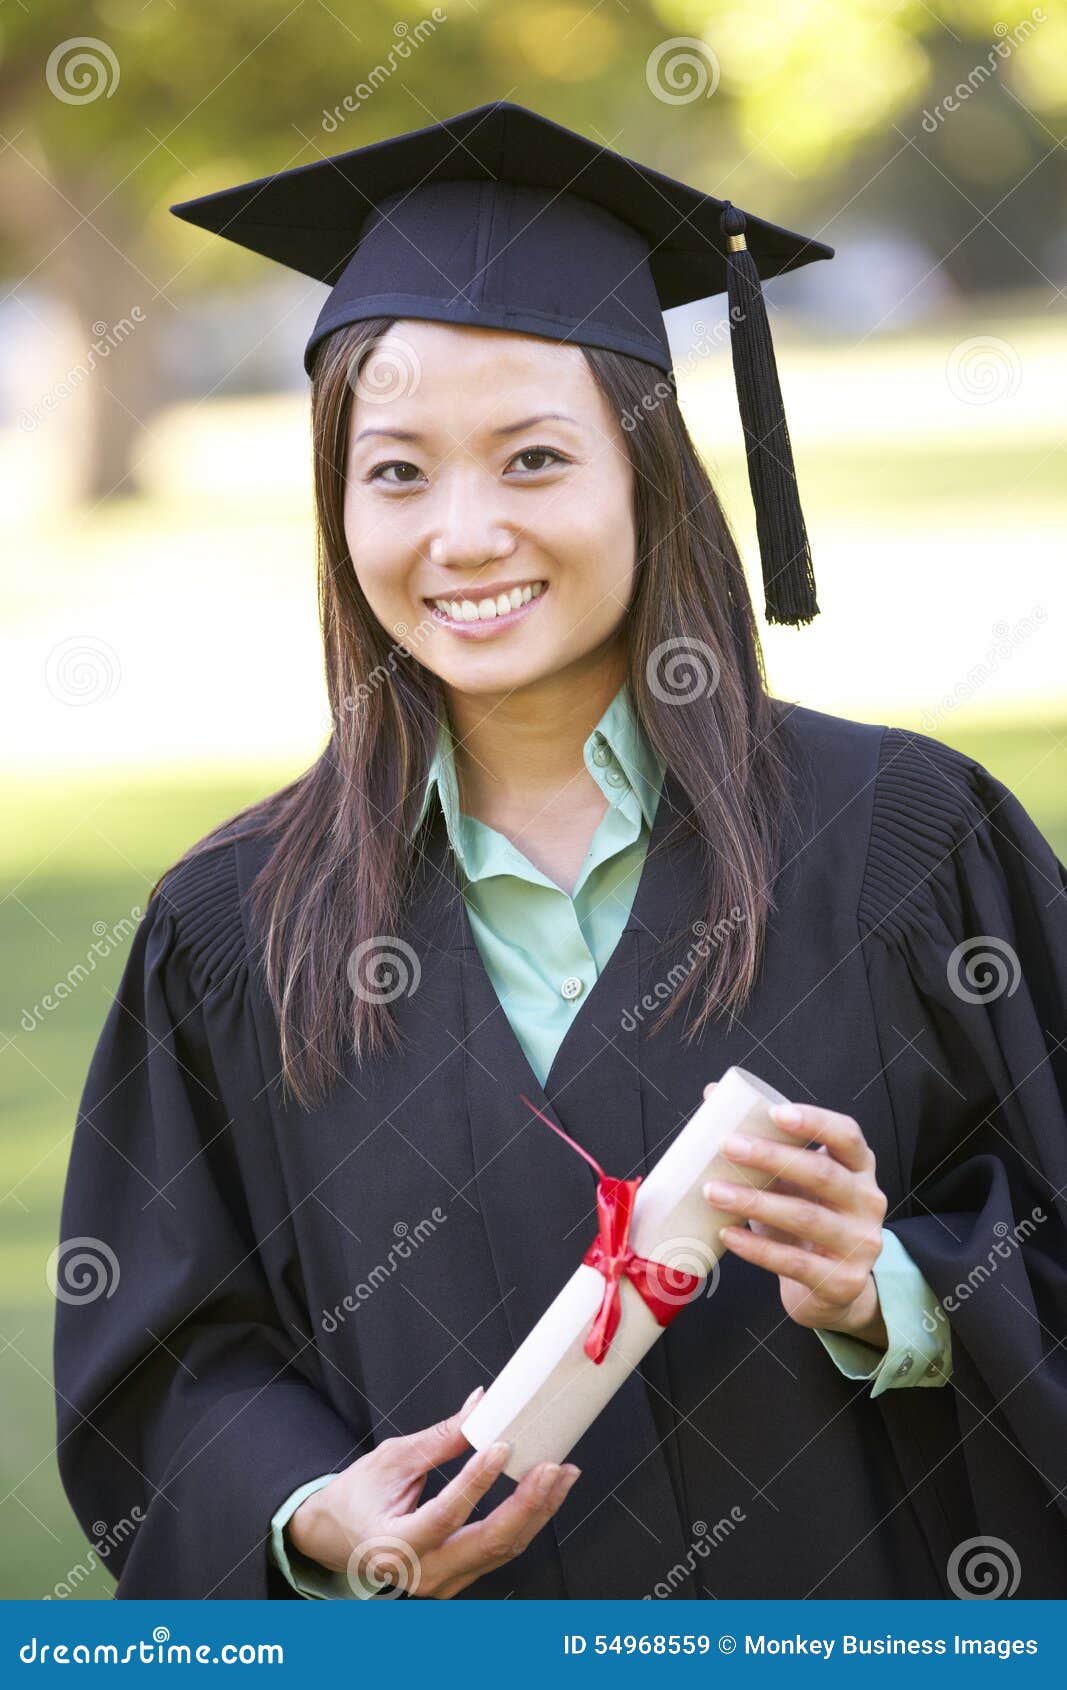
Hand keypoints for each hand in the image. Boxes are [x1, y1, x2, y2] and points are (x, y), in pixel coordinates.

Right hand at [286, 1385, 580, 1598]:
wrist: (338, 1536)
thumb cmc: (358, 1495)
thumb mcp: (392, 1458)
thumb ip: (440, 1439)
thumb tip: (482, 1404)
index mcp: (391, 1543)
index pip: (444, 1515)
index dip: (476, 1481)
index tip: (503, 1446)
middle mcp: (418, 1572)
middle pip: (485, 1543)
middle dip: (526, 1505)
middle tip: (552, 1467)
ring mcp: (440, 1582)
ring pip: (501, 1550)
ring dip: (537, 1512)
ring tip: (562, 1474)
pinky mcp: (456, 1578)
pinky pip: (498, 1552)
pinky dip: (525, 1521)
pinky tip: (545, 1494)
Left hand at [699, 1083, 888, 1344]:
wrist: (831, 1288)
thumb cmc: (804, 1215)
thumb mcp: (792, 1179)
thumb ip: (764, 1141)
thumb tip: (712, 1094)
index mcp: (859, 1167)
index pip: (847, 1135)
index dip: (815, 1122)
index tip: (774, 1112)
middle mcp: (868, 1201)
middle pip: (822, 1173)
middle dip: (772, 1157)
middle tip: (726, 1146)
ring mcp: (860, 1243)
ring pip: (805, 1217)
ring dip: (754, 1202)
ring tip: (712, 1191)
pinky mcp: (843, 1281)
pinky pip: (795, 1262)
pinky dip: (757, 1247)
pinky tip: (727, 1234)